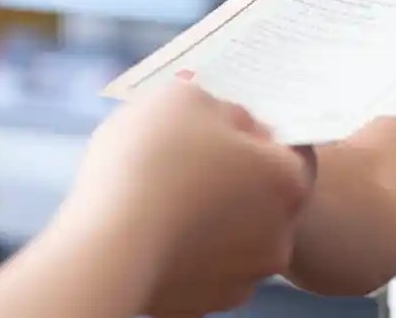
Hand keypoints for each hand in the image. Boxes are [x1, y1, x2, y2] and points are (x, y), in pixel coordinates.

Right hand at [61, 79, 313, 315]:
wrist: (106, 247)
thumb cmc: (152, 160)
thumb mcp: (186, 97)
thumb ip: (217, 104)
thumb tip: (226, 116)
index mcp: (289, 179)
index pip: (286, 146)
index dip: (252, 130)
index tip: (220, 123)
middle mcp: (281, 235)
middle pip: (260, 193)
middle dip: (230, 174)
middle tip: (185, 157)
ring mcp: (245, 276)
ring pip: (231, 234)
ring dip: (208, 216)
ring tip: (161, 196)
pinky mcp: (206, 305)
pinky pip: (200, 267)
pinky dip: (183, 251)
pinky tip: (152, 232)